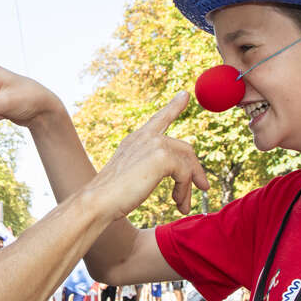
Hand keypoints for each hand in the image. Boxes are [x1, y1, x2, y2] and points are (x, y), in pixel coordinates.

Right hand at [84, 92, 208, 217]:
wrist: (99, 201)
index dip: (174, 106)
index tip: (184, 95)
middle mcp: (145, 137)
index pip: (159, 119)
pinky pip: (185, 173)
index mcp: (136, 139)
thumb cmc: (112, 195)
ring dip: (188, 186)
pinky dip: (184, 190)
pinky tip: (177, 203)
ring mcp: (154, 144)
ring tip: (184, 205)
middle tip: (201, 187)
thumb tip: (170, 172)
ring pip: (187, 162)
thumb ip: (149, 166)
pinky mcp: (162, 157)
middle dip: (195, 170)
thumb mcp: (131, 173)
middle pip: (184, 148)